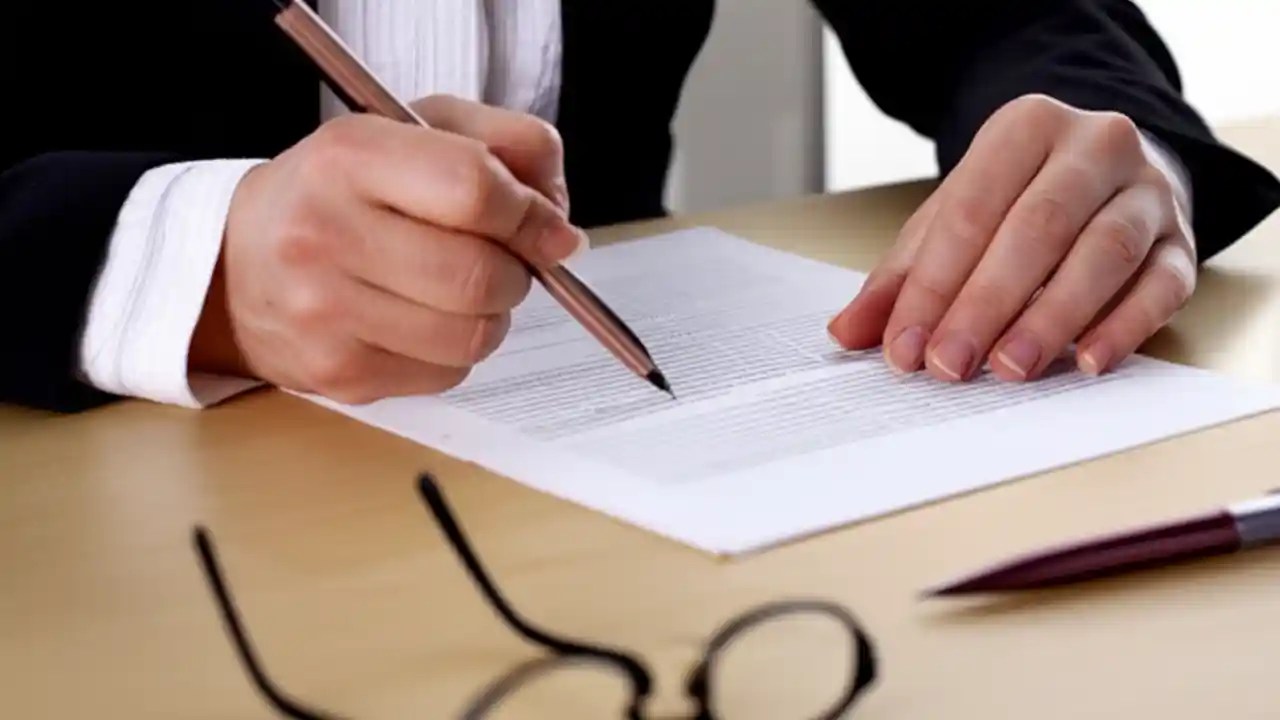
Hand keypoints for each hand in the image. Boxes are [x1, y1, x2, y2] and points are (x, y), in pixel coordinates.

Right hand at [190, 95, 584, 402]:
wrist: (236, 263)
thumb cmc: (343, 191)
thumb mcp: (416, 130)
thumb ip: (508, 146)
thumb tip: (560, 226)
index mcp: (348, 157)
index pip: (473, 188)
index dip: (530, 213)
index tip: (546, 225)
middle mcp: (324, 234)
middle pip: (481, 275)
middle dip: (517, 271)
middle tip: (502, 259)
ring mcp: (325, 313)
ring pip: (473, 334)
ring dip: (492, 314)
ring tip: (461, 289)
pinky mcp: (338, 374)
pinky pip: (448, 373)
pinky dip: (456, 349)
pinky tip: (422, 320)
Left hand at [827, 94, 1194, 381]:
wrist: (1106, 172)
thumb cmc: (1017, 200)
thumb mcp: (950, 220)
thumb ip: (900, 277)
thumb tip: (847, 333)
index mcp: (1025, 128)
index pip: (971, 209)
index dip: (933, 283)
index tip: (905, 347)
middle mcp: (1094, 146)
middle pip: (1037, 227)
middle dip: (986, 303)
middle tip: (950, 365)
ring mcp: (1147, 192)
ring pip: (1103, 252)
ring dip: (1053, 317)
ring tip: (1010, 368)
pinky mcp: (1183, 241)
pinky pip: (1162, 285)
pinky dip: (1124, 327)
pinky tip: (1086, 363)